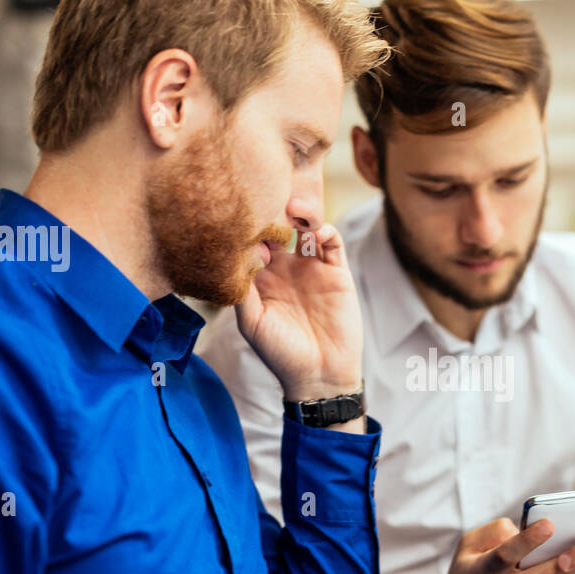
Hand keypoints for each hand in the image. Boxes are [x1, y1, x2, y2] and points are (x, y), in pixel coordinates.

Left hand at [234, 223, 361, 401]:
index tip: (245, 225)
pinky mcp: (336, 272)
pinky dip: (326, 230)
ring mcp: (311, 268)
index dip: (248, 228)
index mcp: (261, 278)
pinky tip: (316, 232)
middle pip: (279, 227)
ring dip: (300, 214)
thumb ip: (242, 290)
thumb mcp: (252, 323)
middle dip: (273, 211)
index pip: (252, 241)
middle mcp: (285, 268)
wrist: (320, 374)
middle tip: (268, 199)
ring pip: (306, 228)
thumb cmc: (281, 353)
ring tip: (294, 210)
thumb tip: (237, 254)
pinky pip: (332, 242)